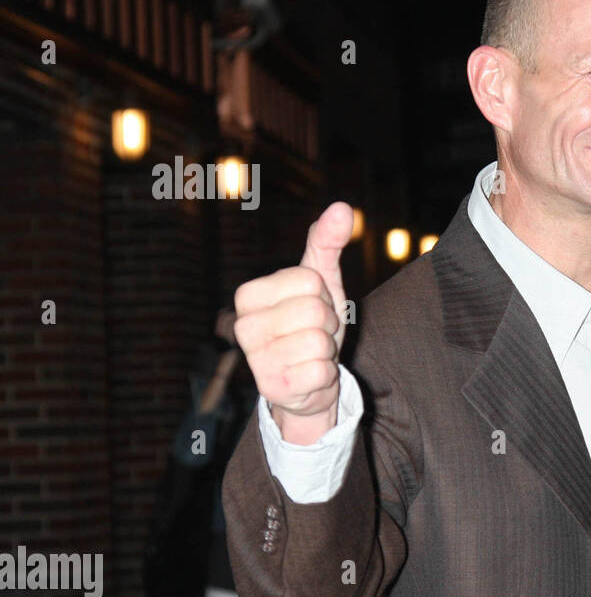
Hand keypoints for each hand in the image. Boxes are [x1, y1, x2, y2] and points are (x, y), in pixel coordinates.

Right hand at [232, 202, 352, 444]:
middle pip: (316, 310)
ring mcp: (255, 360)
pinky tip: (309, 376)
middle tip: (314, 334)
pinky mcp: (273, 389)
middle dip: (328, 323)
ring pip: (320, 341)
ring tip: (311, 354)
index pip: (310, 280)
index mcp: (249, 294)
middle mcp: (243, 325)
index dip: (323, 295)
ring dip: (327, 350)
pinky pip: (321, 371)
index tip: (313, 308)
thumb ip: (326, 243)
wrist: (309, 381)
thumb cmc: (312, 325)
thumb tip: (342, 207)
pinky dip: (326, 374)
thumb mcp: (321, 282)